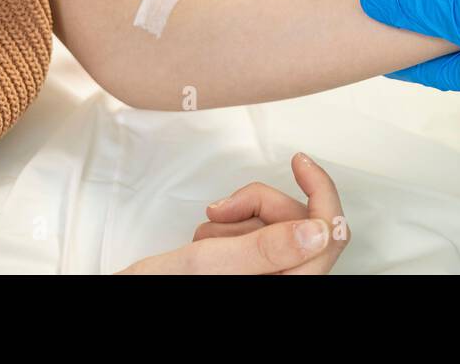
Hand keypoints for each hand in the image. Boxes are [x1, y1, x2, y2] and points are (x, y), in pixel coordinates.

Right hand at [117, 153, 348, 274]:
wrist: (129, 297)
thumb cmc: (158, 288)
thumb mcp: (207, 265)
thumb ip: (266, 248)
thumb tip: (319, 230)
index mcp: (286, 288)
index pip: (330, 233)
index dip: (320, 190)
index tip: (297, 162)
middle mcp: (285, 284)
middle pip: (299, 223)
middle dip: (258, 205)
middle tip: (221, 209)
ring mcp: (271, 278)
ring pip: (276, 226)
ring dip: (238, 221)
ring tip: (204, 240)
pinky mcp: (256, 272)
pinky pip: (258, 237)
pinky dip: (230, 231)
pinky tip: (206, 245)